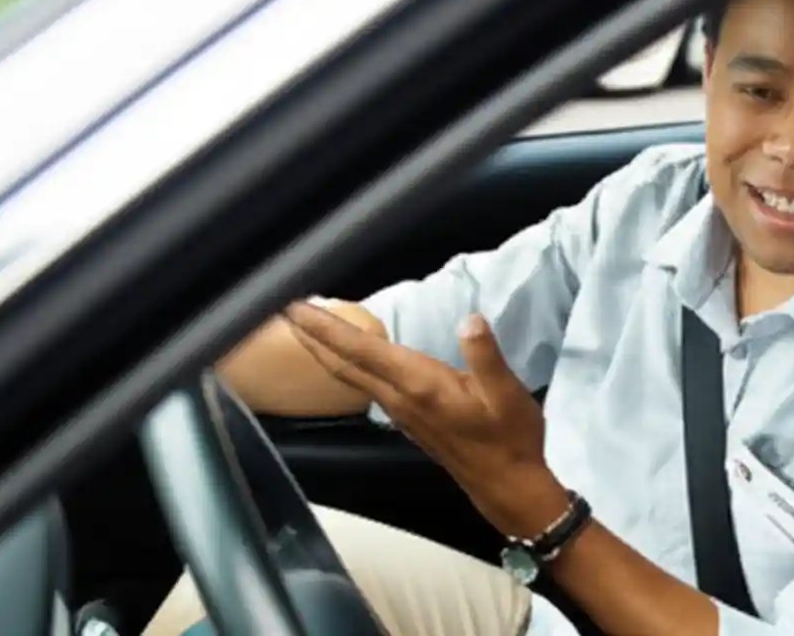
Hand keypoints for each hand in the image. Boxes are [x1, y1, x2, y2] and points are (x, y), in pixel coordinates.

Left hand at [282, 302, 568, 535]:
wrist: (507, 486)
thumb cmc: (510, 438)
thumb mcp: (507, 394)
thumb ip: (485, 356)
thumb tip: (469, 320)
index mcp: (420, 386)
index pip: (362, 350)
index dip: (326, 328)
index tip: (295, 308)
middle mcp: (401, 398)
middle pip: (344, 364)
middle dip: (312, 336)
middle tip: (284, 309)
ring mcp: (400, 412)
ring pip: (350, 377)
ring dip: (324, 350)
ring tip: (306, 327)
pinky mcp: (407, 419)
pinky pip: (364, 385)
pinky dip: (346, 365)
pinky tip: (348, 357)